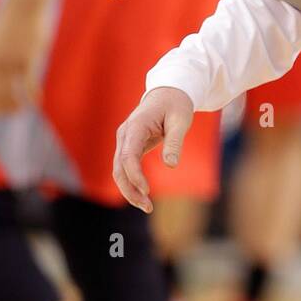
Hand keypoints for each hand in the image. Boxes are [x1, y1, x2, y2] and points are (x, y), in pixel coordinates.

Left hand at [0, 0, 53, 112]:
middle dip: (1, 109)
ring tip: (22, 109)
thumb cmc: (13, 21)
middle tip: (11, 112)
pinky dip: (32, 97)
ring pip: (9, 94)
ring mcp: (9, 61)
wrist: (24, 3)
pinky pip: (27, 85)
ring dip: (15, 106)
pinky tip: (37, 101)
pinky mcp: (26, 59)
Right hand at [113, 87, 193, 212]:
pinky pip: (126, 168)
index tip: (147, 191)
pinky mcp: (130, 146)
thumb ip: (175, 142)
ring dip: (130, 190)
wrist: (169, 93)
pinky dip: (132, 183)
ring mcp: (125, 141)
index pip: (128, 155)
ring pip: (119, 170)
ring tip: (147, 207)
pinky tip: (143, 196)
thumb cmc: (176, 104)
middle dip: (130, 189)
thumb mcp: (181, 120)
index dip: (135, 175)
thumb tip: (171, 165)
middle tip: (147, 207)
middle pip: (119, 167)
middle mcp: (125, 134)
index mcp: (136, 126)